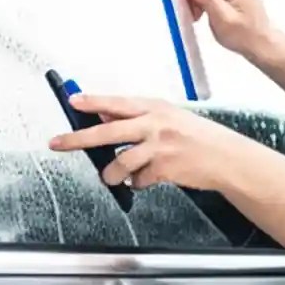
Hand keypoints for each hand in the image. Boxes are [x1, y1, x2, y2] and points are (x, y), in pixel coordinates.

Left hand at [47, 93, 252, 191]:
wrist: (226, 158)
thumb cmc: (199, 137)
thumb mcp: (169, 117)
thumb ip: (138, 118)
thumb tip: (105, 117)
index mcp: (155, 107)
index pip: (116, 102)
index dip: (92, 102)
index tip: (71, 101)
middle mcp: (154, 124)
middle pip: (107, 131)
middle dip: (77, 139)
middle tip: (57, 143)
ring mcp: (158, 147)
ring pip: (118, 162)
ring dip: (112, 174)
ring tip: (113, 176)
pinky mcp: (163, 168)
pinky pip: (137, 180)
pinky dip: (137, 183)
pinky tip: (147, 179)